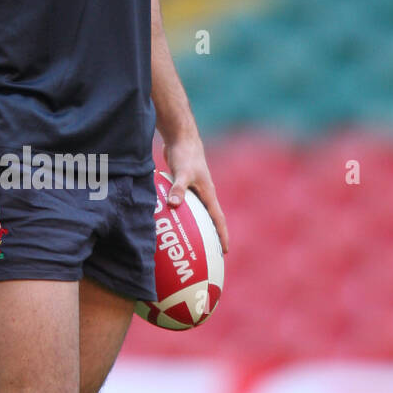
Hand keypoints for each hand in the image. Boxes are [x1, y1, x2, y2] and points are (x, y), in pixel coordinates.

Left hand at [163, 135, 228, 253]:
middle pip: (209, 220)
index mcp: (208, 194)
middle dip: (211, 237)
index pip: (218, 219)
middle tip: (208, 255)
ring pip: (196, 214)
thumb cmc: (185, 154)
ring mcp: (194, 191)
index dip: (222, 236)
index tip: (225, 251)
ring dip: (194, 228)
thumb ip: (178, 188)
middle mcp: (204, 194)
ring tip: (188, 244)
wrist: (181, 138)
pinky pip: (183, 206)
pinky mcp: (184, 186)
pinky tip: (167, 223)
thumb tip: (174, 205)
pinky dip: (179, 214)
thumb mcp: (182, 172)